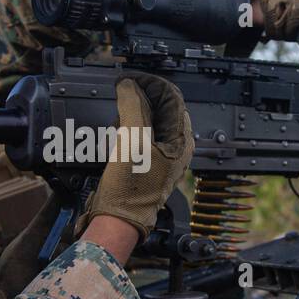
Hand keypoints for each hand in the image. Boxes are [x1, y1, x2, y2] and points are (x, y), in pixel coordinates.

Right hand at [75, 73, 193, 240]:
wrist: (118, 219)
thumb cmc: (132, 187)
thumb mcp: (133, 139)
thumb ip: (133, 106)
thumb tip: (129, 84)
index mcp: (182, 138)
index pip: (172, 97)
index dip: (151, 83)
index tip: (130, 79)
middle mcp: (176, 146)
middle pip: (161, 107)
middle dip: (141, 97)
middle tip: (122, 93)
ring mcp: (161, 155)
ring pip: (149, 121)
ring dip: (132, 112)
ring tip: (118, 113)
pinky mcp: (145, 163)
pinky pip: (139, 136)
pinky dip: (127, 128)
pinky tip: (116, 132)